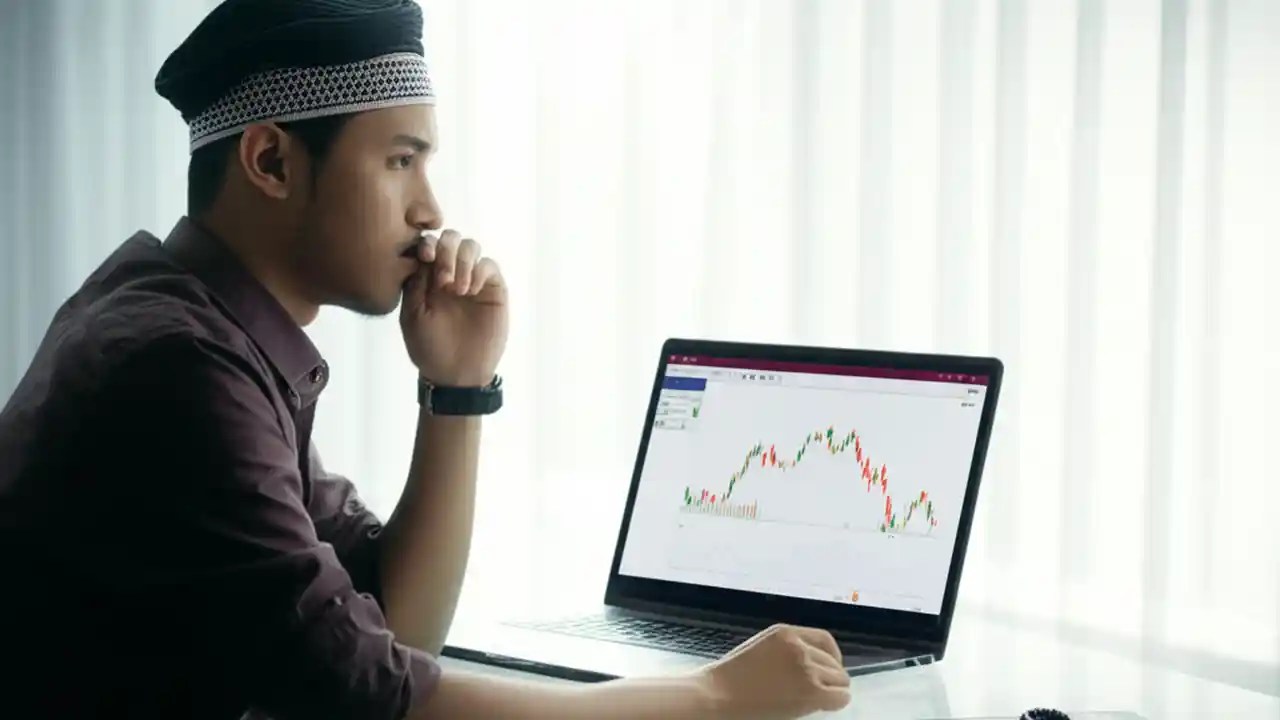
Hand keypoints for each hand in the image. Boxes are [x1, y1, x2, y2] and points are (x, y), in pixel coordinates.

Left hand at [400, 229, 508, 386]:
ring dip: (462, 261)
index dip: (426, 243)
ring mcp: (472, 279)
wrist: (456, 373)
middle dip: (446, 250)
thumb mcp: (412, 316)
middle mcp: (450, 273)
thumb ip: (414, 284)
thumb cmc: (429, 347)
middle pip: (450, 238)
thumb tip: (421, 256)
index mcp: (426, 277)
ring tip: (457, 289)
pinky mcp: (493, 290)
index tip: (424, 257)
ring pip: (471, 246)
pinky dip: (479, 272)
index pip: (428, 245)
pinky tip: (469, 292)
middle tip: (442, 278)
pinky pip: (489, 265)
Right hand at [695, 624, 851, 719]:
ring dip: (832, 690)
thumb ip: (785, 651)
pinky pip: (840, 696)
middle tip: (820, 691)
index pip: (825, 640)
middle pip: (833, 662)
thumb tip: (811, 665)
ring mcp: (806, 668)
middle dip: (830, 677)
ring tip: (819, 700)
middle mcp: (799, 647)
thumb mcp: (761, 649)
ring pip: (839, 679)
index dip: (832, 656)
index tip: (829, 668)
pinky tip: (824, 706)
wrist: (718, 696)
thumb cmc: (731, 679)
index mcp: (785, 632)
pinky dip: (836, 702)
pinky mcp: (810, 691)